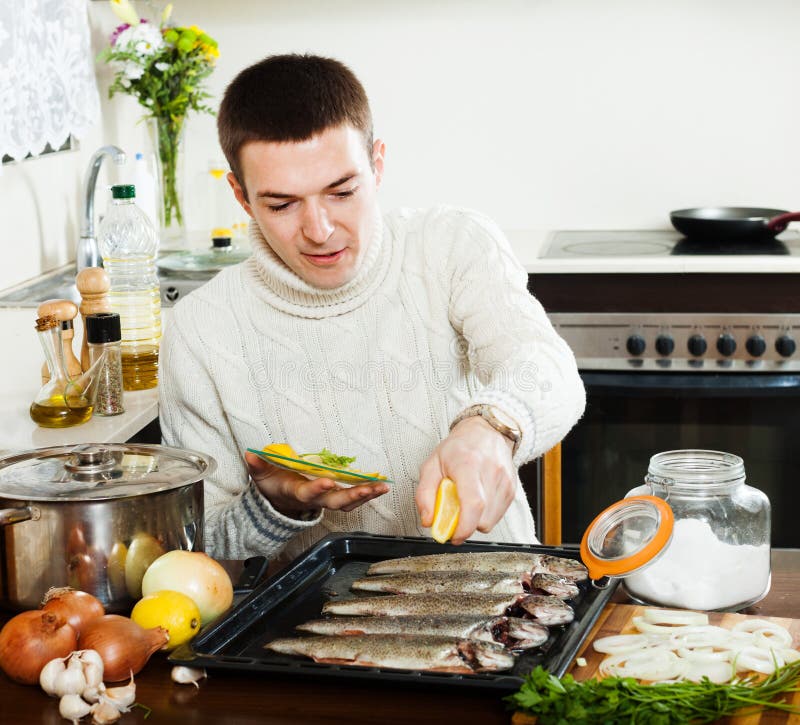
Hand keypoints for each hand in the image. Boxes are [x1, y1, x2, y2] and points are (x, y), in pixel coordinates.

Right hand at [245, 451, 389, 518]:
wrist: (279, 501)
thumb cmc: (272, 484)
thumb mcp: (262, 476)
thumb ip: (258, 466)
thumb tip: (250, 455)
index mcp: (296, 492)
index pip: (307, 493)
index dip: (317, 489)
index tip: (328, 481)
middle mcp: (314, 500)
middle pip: (335, 502)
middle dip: (352, 495)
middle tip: (368, 488)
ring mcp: (326, 499)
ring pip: (348, 502)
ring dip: (366, 496)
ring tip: (382, 487)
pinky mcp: (335, 496)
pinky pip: (353, 498)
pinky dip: (367, 493)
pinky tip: (381, 485)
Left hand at [415, 416, 515, 543]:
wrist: (487, 432)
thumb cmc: (458, 448)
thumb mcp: (432, 464)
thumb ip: (425, 493)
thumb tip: (428, 520)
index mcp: (468, 465)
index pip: (473, 504)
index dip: (464, 527)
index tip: (453, 536)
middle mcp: (491, 473)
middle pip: (482, 517)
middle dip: (465, 524)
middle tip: (454, 512)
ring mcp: (505, 482)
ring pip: (490, 520)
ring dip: (475, 519)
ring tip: (466, 501)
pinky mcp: (512, 489)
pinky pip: (497, 515)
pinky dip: (485, 514)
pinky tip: (478, 498)